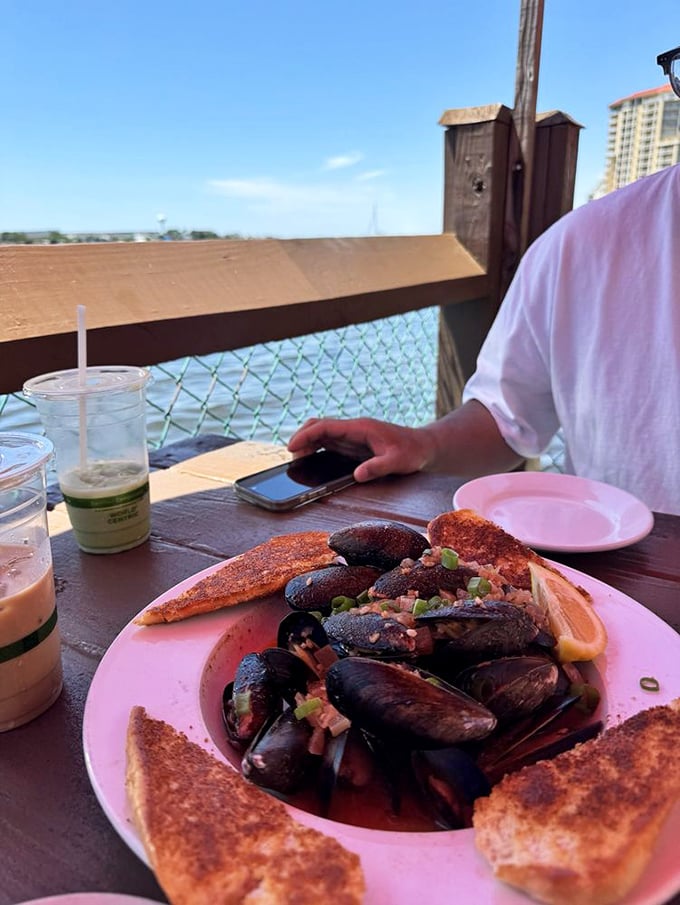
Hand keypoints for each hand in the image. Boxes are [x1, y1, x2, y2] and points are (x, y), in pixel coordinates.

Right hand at [287, 417, 429, 481]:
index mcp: (360, 428)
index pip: (326, 426)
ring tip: (297, 461)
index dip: (306, 435)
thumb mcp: (397, 461)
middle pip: (319, 426)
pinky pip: (329, 442)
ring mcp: (352, 435)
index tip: (292, 447)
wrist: (423, 446)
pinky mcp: (353, 443)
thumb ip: (378, 467)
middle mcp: (353, 429)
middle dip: (301, 437)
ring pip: (322, 433)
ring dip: (307, 443)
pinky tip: (310, 460)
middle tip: (291, 456)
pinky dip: (316, 448)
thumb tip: (357, 475)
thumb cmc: (412, 452)